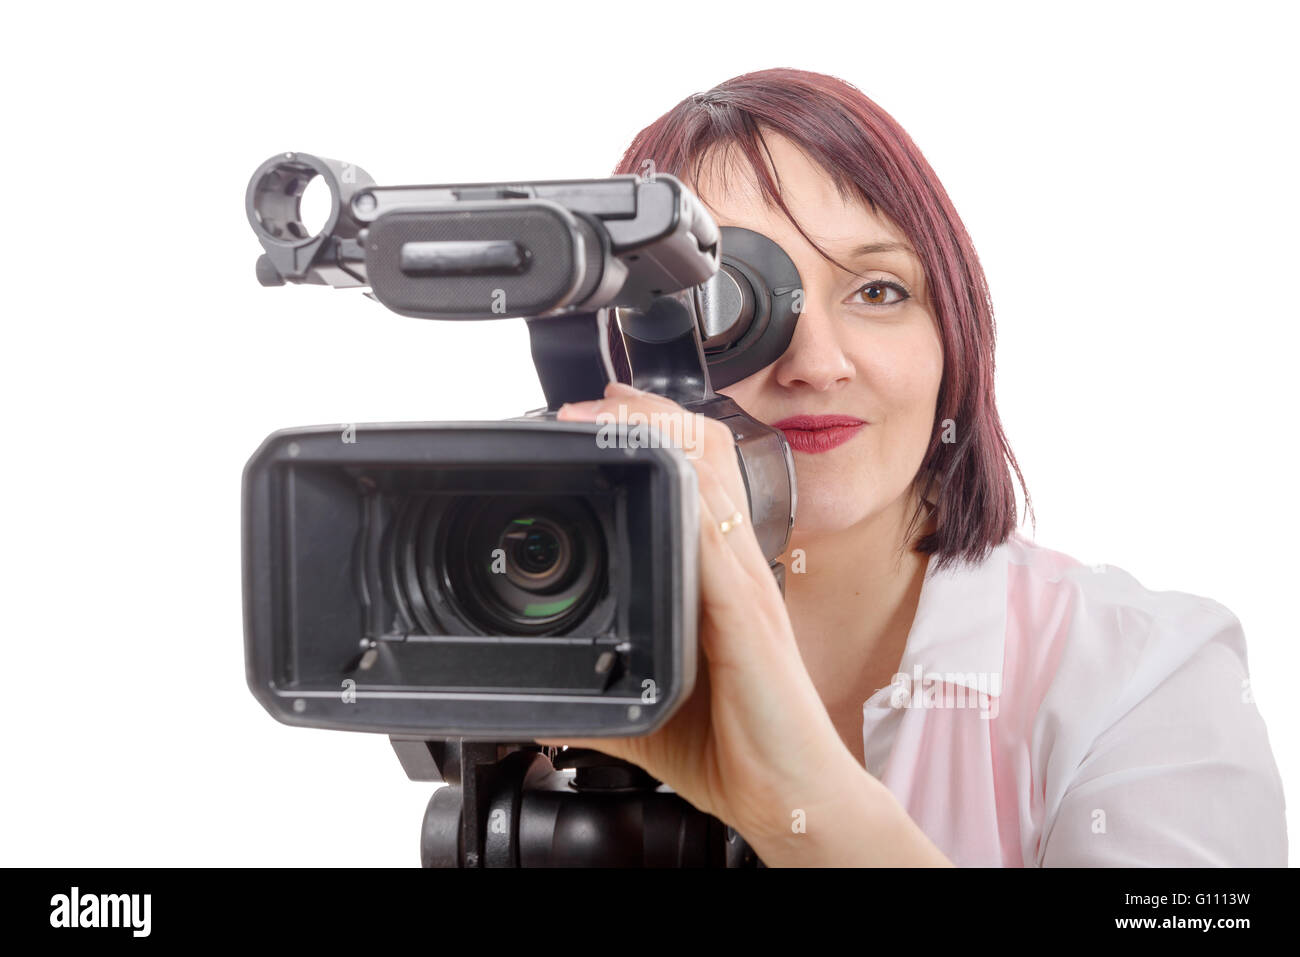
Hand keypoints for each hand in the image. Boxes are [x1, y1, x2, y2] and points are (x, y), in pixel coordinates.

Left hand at [536, 381, 856, 849]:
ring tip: (606, 412)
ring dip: (659, 431)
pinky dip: (682, 490)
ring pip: (713, 472)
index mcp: (719, 578)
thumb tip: (553, 702)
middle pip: (706, 452)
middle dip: (649, 412)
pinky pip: (715, 531)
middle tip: (593, 402)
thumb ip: (609, 691)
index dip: (654, 434)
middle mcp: (736, 566)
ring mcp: (745, 582)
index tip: (598, 420)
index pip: (697, 477)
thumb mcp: (653, 705)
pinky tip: (649, 466)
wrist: (791, 792)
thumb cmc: (737, 745)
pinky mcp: (745, 611)